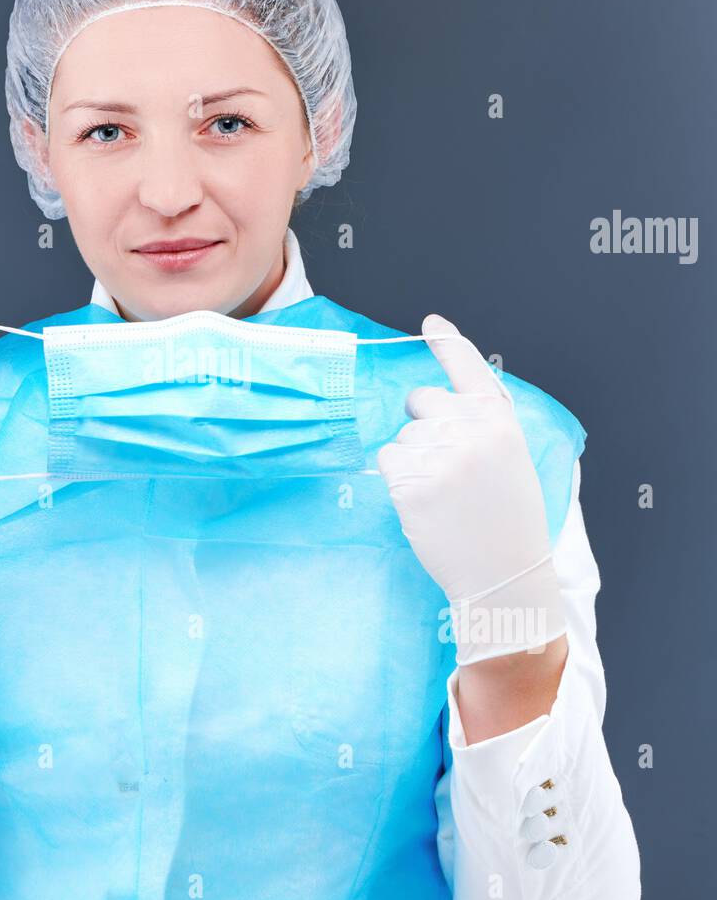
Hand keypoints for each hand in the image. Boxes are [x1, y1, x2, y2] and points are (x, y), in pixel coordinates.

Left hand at [376, 314, 565, 664]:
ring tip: (445, 495)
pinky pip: (388, 461)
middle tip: (445, 462)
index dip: (448, 344)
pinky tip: (425, 502)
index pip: (470, 369)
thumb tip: (444, 400)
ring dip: (413, 460)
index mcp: (500, 422)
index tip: (431, 324)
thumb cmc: (509, 519)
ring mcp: (439, 456)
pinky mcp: (411, 483)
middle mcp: (470, 431)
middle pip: (421, 401)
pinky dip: (398, 479)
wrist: (505, 575)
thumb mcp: (512, 460)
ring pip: (402, 437)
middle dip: (424, 423)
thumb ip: (484, 424)